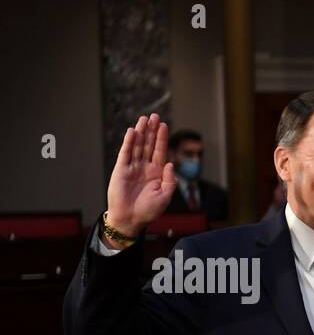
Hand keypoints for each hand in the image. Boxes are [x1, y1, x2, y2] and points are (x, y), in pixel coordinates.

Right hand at [105, 114, 175, 242]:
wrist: (131, 218)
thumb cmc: (149, 210)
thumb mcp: (165, 196)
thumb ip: (170, 180)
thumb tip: (171, 164)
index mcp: (157, 173)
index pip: (160, 152)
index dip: (162, 139)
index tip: (164, 125)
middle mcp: (145, 167)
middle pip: (149, 145)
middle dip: (152, 130)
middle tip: (155, 116)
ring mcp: (133, 167)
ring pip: (138, 146)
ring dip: (141, 132)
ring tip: (144, 119)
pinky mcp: (121, 169)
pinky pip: (126, 153)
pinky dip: (129, 142)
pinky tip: (133, 132)